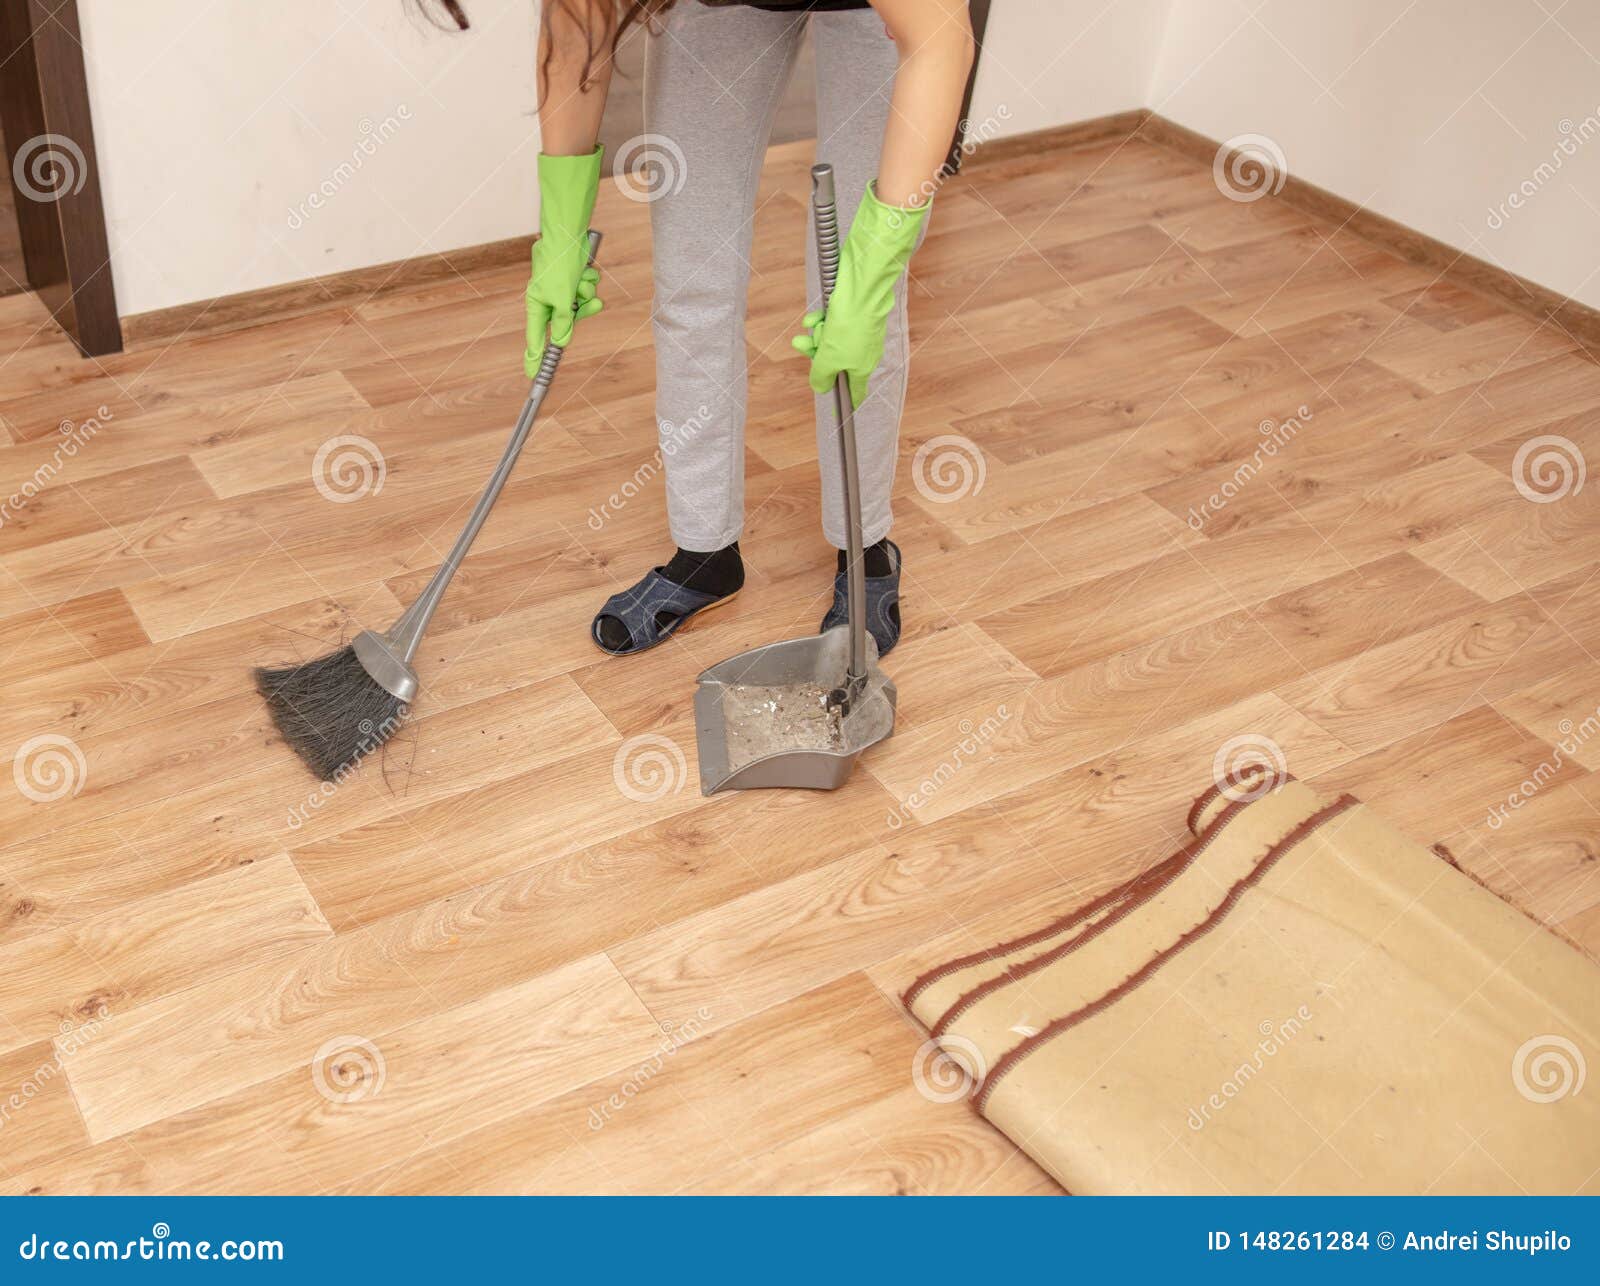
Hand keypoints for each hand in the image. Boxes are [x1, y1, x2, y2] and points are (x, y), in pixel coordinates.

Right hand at [525, 241, 601, 373]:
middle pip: (566, 323)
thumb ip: (563, 322)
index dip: (535, 356)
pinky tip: (584, 271)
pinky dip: (588, 283)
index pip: (535, 338)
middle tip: (587, 299)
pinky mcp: (574, 282)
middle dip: (580, 310)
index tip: (532, 374)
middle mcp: (549, 301)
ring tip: (582, 279)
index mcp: (537, 306)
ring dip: (585, 293)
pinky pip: (586, 292)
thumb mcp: (561, 299)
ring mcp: (562, 292)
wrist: (568, 235)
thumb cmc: (558, 265)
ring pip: (580, 307)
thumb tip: (561, 341)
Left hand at [793, 183, 926, 404]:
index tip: (837, 414)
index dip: (844, 403)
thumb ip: (822, 375)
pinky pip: (831, 322)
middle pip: (834, 362)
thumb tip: (819, 387)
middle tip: (802, 345)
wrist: (863, 282)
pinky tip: (814, 315)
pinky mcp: (851, 313)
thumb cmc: (851, 322)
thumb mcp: (830, 356)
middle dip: (815, 354)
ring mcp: (857, 331)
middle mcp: (863, 351)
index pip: (855, 393)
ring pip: (829, 340)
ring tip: (812, 324)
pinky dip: (820, 319)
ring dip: (816, 333)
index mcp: (862, 367)